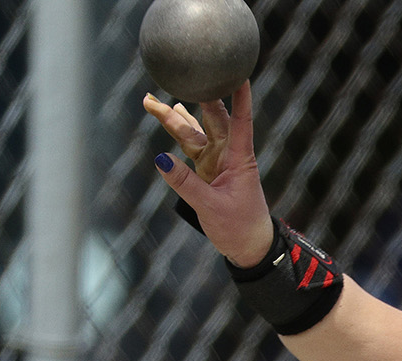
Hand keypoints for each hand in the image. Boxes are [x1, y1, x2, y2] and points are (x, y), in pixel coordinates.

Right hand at [142, 81, 273, 267]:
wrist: (250, 247)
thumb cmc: (239, 228)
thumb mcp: (210, 207)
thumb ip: (185, 184)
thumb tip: (161, 160)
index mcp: (239, 159)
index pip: (242, 121)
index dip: (240, 97)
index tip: (238, 73)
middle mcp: (228, 154)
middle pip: (211, 120)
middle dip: (194, 99)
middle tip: (178, 78)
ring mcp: (217, 161)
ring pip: (195, 132)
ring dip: (175, 117)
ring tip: (151, 100)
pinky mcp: (207, 170)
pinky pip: (191, 146)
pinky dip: (179, 131)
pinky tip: (171, 114)